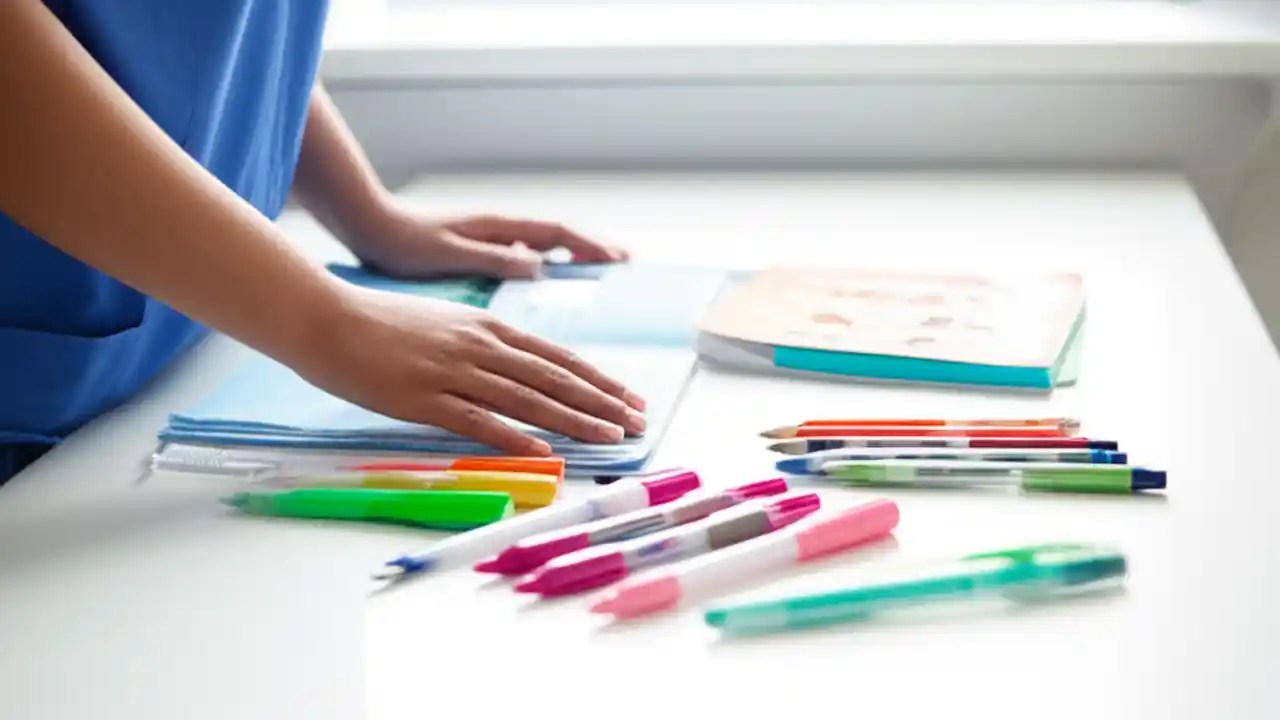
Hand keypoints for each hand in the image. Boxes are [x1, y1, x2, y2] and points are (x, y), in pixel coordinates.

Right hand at [293, 283, 646, 454]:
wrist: (324, 317)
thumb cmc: (379, 323)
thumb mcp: (443, 322)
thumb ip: (481, 342)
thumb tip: (515, 365)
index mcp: (486, 327)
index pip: (556, 356)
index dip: (597, 379)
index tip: (629, 396)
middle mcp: (479, 346)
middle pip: (553, 377)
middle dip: (601, 402)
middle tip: (637, 422)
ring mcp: (453, 372)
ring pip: (527, 398)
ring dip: (574, 419)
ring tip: (610, 436)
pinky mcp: (423, 398)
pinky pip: (477, 420)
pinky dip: (513, 436)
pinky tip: (542, 451)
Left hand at [353, 204, 628, 278]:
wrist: (367, 226)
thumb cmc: (402, 240)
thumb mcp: (448, 252)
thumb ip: (493, 258)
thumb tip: (539, 265)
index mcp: (497, 227)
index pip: (556, 233)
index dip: (589, 246)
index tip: (618, 258)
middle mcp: (499, 231)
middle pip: (558, 240)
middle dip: (591, 251)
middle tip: (622, 263)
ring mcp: (489, 240)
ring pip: (543, 250)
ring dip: (570, 261)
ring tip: (598, 275)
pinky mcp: (476, 253)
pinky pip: (523, 259)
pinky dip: (545, 269)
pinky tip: (551, 287)